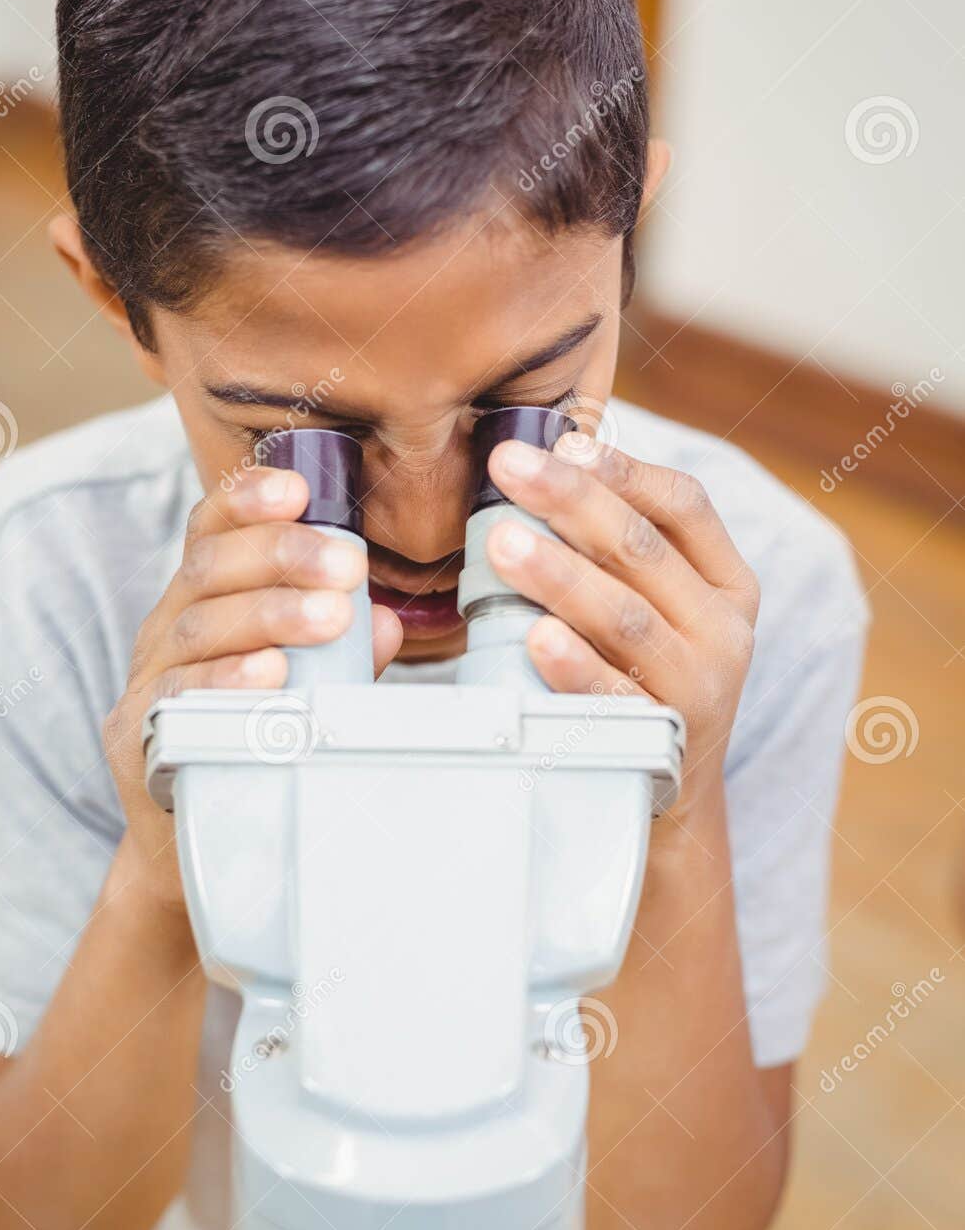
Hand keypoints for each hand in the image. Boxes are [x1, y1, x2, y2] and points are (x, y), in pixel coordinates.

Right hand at [104, 466, 402, 899]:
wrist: (192, 845)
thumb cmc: (255, 743)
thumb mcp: (306, 688)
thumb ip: (343, 655)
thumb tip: (387, 624)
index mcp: (203, 601)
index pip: (212, 530)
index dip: (248, 499)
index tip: (299, 488)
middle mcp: (166, 629)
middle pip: (210, 569)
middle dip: (282, 556)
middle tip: (349, 566)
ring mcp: (146, 682)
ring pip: (197, 627)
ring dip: (268, 615)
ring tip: (329, 618)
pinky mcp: (137, 737)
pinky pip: (177, 698)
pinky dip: (225, 681)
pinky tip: (270, 673)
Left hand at [485, 435, 759, 818]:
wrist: (671, 787)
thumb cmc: (648, 671)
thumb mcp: (663, 605)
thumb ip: (627, 543)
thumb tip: (555, 454)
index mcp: (728, 581)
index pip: (685, 505)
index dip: (623, 469)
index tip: (561, 442)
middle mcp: (724, 630)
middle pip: (642, 550)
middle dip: (570, 502)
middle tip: (506, 467)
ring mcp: (699, 687)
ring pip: (624, 617)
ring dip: (559, 575)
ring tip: (500, 543)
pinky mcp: (661, 739)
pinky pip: (613, 696)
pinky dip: (574, 666)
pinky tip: (534, 638)